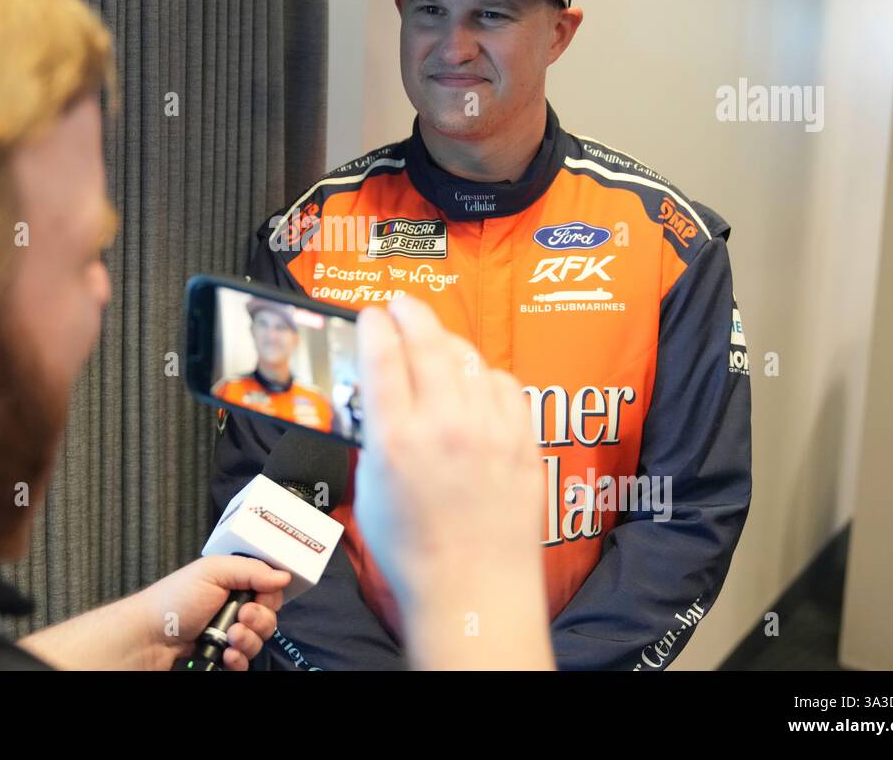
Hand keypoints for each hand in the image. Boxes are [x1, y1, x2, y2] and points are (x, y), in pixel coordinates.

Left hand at [133, 555, 289, 670]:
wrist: (149, 637)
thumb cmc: (175, 598)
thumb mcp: (212, 572)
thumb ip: (250, 570)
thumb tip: (283, 576)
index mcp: (234, 583)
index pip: (269, 589)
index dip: (270, 594)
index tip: (261, 596)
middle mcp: (234, 609)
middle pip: (269, 616)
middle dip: (260, 618)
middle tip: (242, 616)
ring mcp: (230, 635)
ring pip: (260, 641)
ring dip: (249, 640)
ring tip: (230, 638)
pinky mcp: (224, 658)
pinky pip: (247, 662)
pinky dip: (240, 660)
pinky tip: (227, 655)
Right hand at [354, 295, 551, 669]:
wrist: (473, 589)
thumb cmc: (414, 551)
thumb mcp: (370, 489)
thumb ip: (373, 437)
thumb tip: (375, 398)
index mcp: (396, 439)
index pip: (382, 356)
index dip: (374, 325)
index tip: (370, 315)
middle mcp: (444, 426)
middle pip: (427, 341)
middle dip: (410, 312)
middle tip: (401, 304)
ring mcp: (489, 431)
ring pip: (469, 358)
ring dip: (447, 342)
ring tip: (435, 342)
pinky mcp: (522, 441)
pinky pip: (506, 385)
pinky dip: (486, 376)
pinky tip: (475, 383)